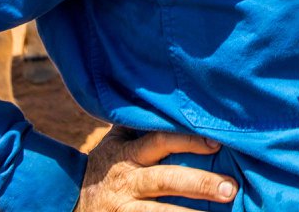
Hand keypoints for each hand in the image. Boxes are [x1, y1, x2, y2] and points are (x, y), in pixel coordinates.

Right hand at [76, 128, 237, 209]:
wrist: (68, 201)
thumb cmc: (105, 166)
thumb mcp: (115, 143)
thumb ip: (138, 124)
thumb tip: (169, 97)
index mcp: (127, 155)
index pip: (160, 142)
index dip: (188, 140)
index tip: (216, 142)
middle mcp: (127, 181)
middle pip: (166, 180)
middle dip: (200, 184)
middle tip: (231, 188)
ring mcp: (124, 208)